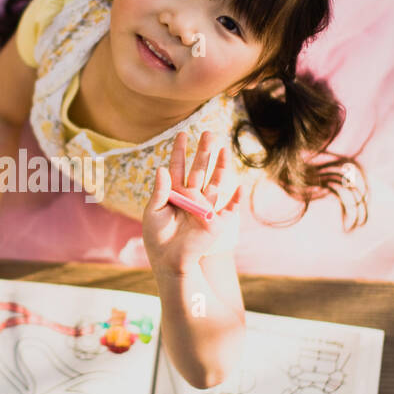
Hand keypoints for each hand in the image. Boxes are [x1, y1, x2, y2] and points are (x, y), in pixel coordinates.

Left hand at [142, 130, 243, 276]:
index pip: (178, 167)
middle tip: (208, 132)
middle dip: (204, 152)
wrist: (169, 261)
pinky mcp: (217, 222)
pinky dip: (236, 199)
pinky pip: (229, 209)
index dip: (180, 151)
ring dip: (221, 167)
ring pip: (216, 183)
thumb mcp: (153, 211)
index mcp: (175, 193)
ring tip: (225, 149)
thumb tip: (162, 168)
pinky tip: (240, 186)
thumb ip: (159, 191)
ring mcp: (206, 208)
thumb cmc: (157, 237)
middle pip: (200, 170)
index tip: (182, 133)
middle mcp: (192, 197)